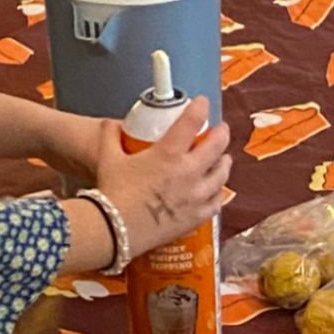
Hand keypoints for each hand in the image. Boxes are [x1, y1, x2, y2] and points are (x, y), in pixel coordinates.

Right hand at [92, 101, 232, 251]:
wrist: (116, 231)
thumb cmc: (113, 192)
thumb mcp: (109, 160)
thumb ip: (110, 137)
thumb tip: (111, 124)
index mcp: (169, 153)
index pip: (192, 121)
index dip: (200, 107)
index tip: (202, 102)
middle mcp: (189, 171)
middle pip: (217, 146)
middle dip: (221, 133)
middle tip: (220, 129)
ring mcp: (196, 195)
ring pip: (222, 174)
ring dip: (224, 163)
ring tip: (223, 159)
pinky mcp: (196, 217)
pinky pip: (217, 202)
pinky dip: (218, 193)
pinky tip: (216, 190)